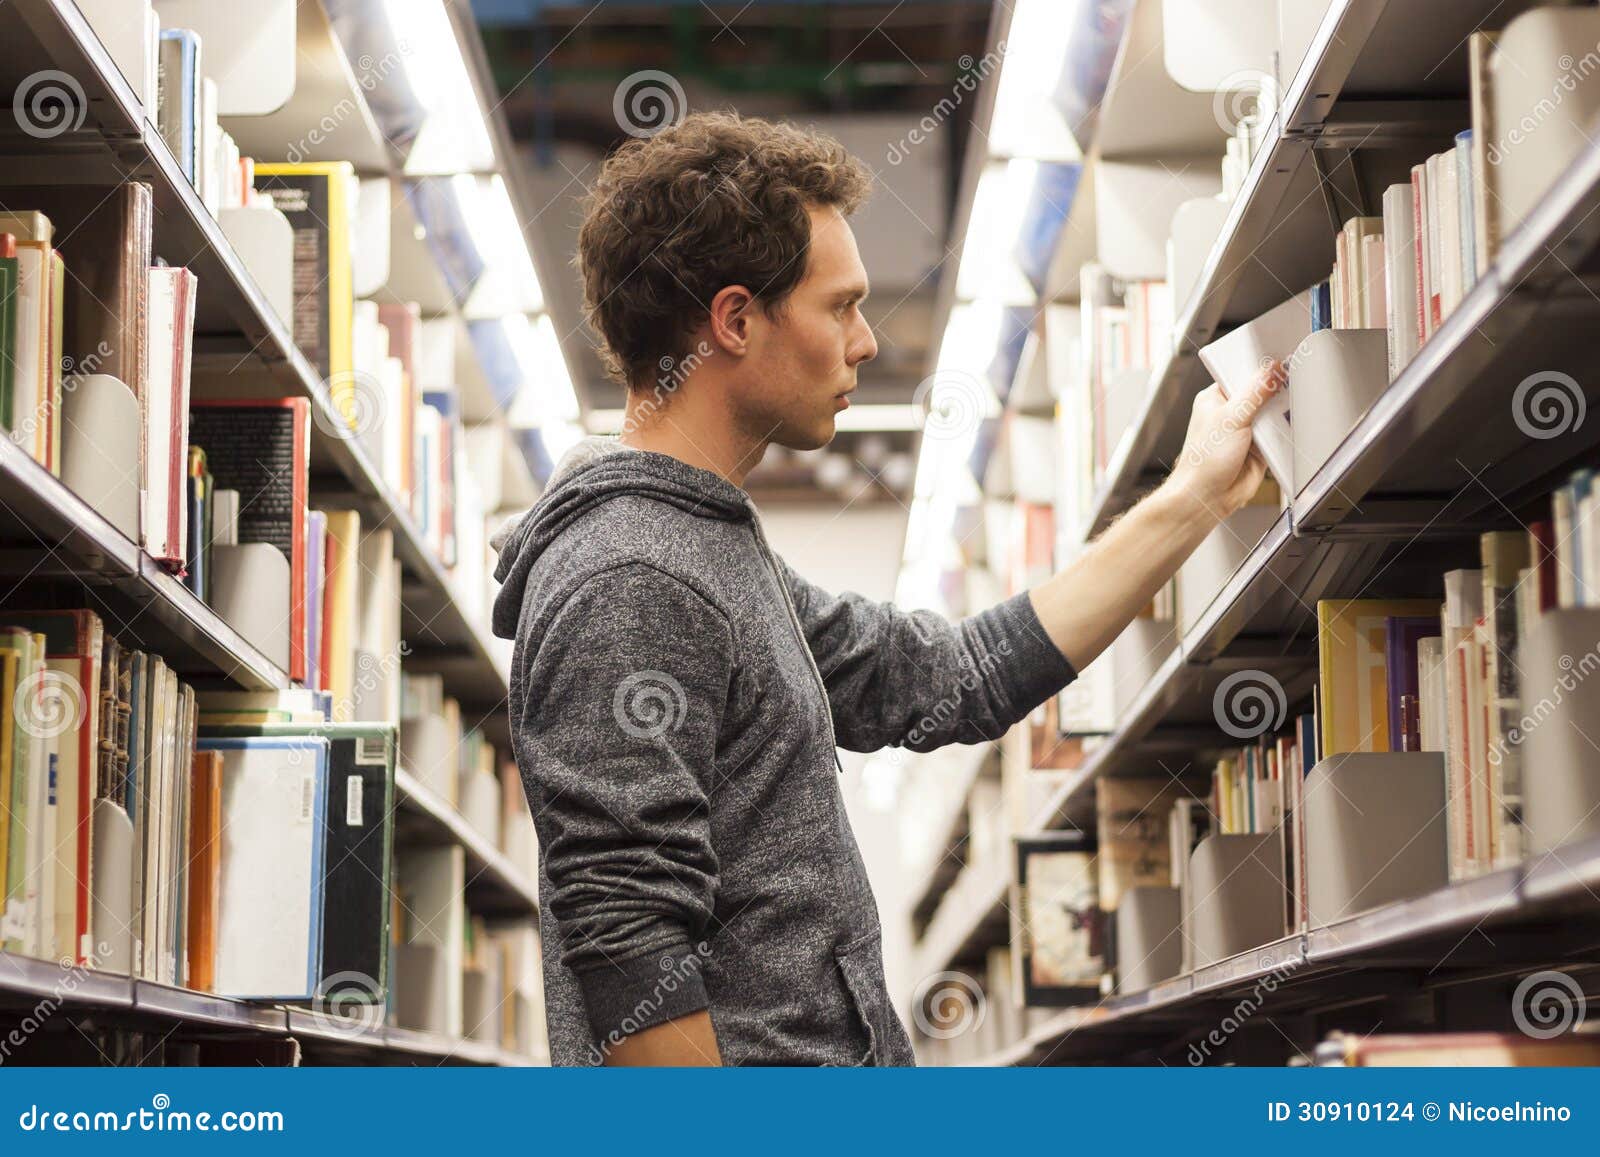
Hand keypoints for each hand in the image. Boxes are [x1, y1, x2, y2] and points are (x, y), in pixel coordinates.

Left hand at [1165, 359, 1283, 517]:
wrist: (1208, 498)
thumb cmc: (1203, 462)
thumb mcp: (1230, 418)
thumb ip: (1254, 393)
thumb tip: (1271, 370)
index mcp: (1215, 398)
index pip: (1241, 374)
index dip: (1260, 367)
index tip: (1280, 358)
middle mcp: (1231, 413)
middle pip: (1262, 393)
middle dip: (1276, 391)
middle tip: (1292, 380)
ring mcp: (1246, 431)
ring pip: (1273, 413)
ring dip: (1281, 413)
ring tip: (1293, 404)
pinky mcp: (1260, 448)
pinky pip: (1279, 434)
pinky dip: (1285, 432)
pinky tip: (1292, 426)